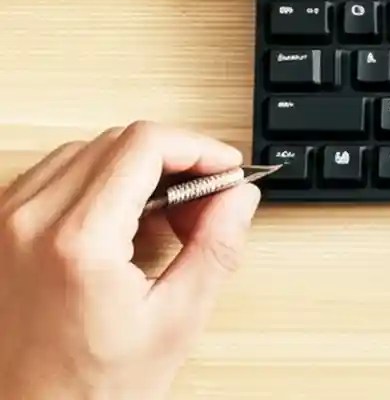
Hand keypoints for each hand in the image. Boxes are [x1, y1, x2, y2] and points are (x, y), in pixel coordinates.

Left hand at [0, 122, 260, 399]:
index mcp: (77, 241)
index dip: (199, 148)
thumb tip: (238, 197)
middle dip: (175, 161)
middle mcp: (30, 221)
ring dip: (136, 171)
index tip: (226, 169)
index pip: (145, 145)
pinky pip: (55, 175)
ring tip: (165, 221)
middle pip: (119, 142)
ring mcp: (5, 222)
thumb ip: (215, 249)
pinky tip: (123, 225)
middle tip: (206, 203)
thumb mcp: (174, 324)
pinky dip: (99, 184)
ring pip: (88, 152)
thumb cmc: (85, 390)